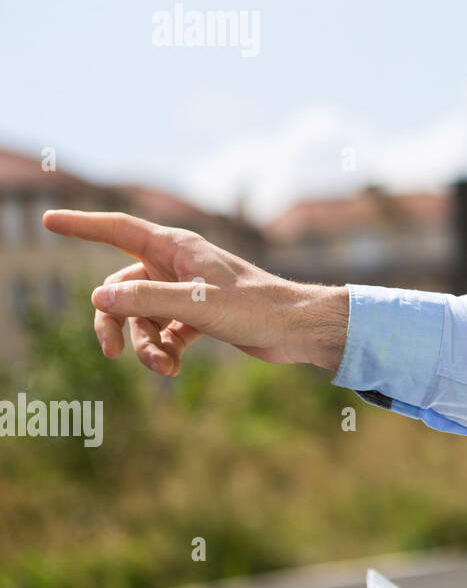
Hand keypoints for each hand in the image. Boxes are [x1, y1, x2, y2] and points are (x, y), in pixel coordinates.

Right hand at [41, 210, 349, 374]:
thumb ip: (146, 301)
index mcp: (177, 248)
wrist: (297, 329)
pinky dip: (163, 351)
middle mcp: (178, 265)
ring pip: (142, 317)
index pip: (119, 229)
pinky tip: (174, 368)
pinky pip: (163, 333)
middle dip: (115, 322)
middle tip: (111, 353)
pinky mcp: (198, 316)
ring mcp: (187, 291)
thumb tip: (98, 299)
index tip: (49, 219)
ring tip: (164, 367)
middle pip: (122, 289)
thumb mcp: (196, 305)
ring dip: (145, 345)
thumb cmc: (254, 307)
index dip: (82, 225)